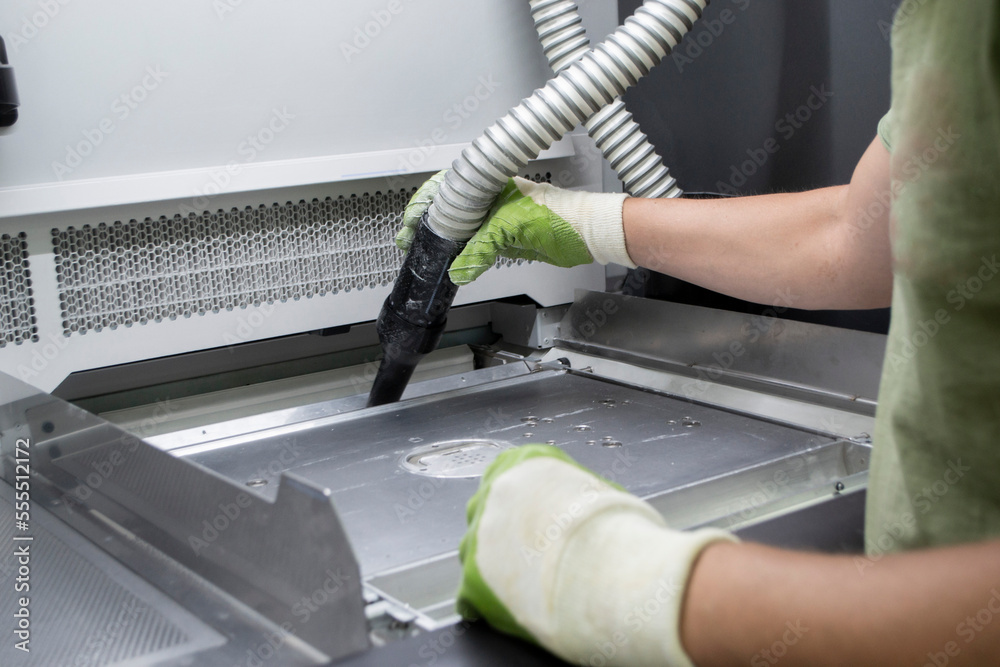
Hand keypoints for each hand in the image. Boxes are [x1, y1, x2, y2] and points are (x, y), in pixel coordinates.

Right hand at [396, 171, 634, 285]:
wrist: (586, 234)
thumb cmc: (561, 218)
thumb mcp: (511, 229)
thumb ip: (480, 248)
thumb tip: (458, 268)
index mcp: (491, 186)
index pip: (446, 188)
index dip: (424, 204)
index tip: (409, 222)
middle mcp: (492, 199)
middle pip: (449, 208)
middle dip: (426, 222)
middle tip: (408, 239)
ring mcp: (498, 218)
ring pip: (462, 227)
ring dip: (442, 239)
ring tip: (423, 250)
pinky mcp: (506, 237)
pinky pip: (476, 244)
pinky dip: (461, 253)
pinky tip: (452, 260)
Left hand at [457, 444, 735, 666]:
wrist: (605, 564)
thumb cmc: (613, 525)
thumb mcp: (598, 491)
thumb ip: (575, 495)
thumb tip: (589, 509)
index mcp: (522, 465)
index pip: (508, 475)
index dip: (524, 502)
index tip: (535, 516)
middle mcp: (493, 494)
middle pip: (487, 511)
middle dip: (505, 531)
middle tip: (533, 552)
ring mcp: (478, 535)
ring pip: (474, 550)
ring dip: (494, 565)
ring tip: (525, 582)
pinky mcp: (473, 578)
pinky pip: (468, 594)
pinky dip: (484, 604)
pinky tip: (507, 609)